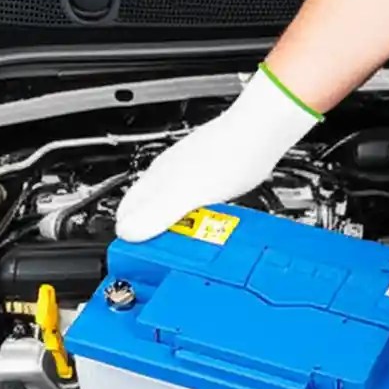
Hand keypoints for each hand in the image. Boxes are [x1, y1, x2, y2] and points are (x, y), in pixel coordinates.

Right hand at [116, 65, 320, 241]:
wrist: (261, 132)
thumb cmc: (230, 156)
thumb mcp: (188, 194)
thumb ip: (157, 216)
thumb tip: (127, 233)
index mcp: (157, 178)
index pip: (126, 212)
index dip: (130, 237)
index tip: (142, 255)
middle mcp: (168, 173)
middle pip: (146, 211)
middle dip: (153, 233)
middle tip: (170, 250)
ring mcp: (189, 172)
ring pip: (170, 206)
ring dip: (177, 226)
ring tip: (191, 241)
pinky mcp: (210, 173)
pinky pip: (194, 201)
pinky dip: (197, 216)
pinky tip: (210, 220)